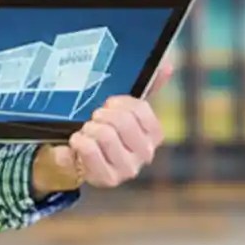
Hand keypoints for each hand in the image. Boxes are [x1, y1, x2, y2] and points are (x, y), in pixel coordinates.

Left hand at [31, 61, 172, 195]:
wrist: (77, 158)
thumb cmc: (104, 129)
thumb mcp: (122, 108)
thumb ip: (147, 86)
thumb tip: (167, 65)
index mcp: (154, 135)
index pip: (140, 109)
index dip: (119, 103)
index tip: (109, 105)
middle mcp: (146, 154)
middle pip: (123, 122)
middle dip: (102, 115)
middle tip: (95, 119)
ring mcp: (128, 169)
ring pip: (105, 135)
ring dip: (90, 128)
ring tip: (88, 132)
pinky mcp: (108, 179)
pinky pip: (89, 148)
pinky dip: (79, 141)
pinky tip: (79, 143)